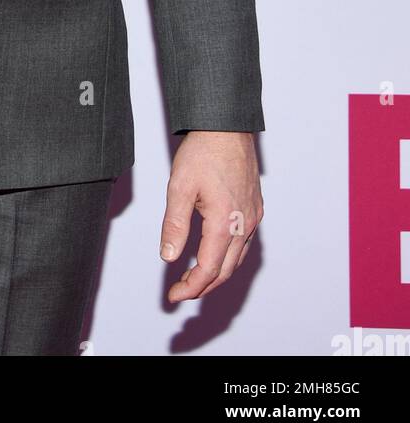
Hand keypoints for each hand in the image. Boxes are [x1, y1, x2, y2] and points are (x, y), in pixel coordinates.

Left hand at [160, 131, 262, 300]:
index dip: (191, 288)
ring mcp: (252, 215)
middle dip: (202, 286)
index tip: (173, 296)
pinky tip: (215, 254)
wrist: (226, 126)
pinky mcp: (255, 207)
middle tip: (180, 292)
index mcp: (225, 222)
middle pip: (226, 270)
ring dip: (217, 273)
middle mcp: (244, 223)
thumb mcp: (179, 187)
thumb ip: (174, 225)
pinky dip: (228, 256)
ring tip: (194, 279)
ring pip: (237, 259)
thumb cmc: (204, 151)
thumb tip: (168, 257)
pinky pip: (244, 242)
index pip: (208, 269)